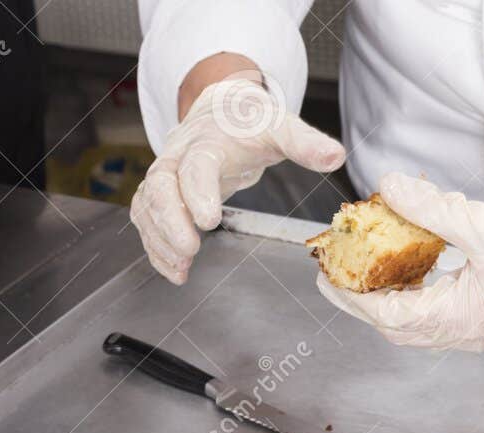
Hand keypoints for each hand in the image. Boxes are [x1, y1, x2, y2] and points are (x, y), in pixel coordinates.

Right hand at [130, 74, 345, 284]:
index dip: (198, 192)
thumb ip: (305, 143)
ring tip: (181, 269)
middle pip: (160, 186)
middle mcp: (179, 156)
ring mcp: (166, 175)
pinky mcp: (161, 194)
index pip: (196, 165)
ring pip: (148, 206)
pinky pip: (148, 219)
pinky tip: (175, 270)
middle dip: (169, 221)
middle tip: (189, 249)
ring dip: (159, 241)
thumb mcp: (280, 127)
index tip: (208, 220)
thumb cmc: (249, 123)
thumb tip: (336, 156)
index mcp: (208, 141)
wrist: (221, 110)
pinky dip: (156, 247)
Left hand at [315, 174, 483, 351]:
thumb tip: (388, 186)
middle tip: (338, 276)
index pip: (386, 314)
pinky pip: (436, 319)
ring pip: (415, 327)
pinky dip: (414, 299)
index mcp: (457, 317)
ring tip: (368, 272)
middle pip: (395, 328)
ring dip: (388, 303)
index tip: (326, 276)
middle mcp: (463, 333)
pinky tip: (411, 271)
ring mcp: (475, 331)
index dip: (351, 296)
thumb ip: (429, 207)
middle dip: (362, 302)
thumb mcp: (480, 222)